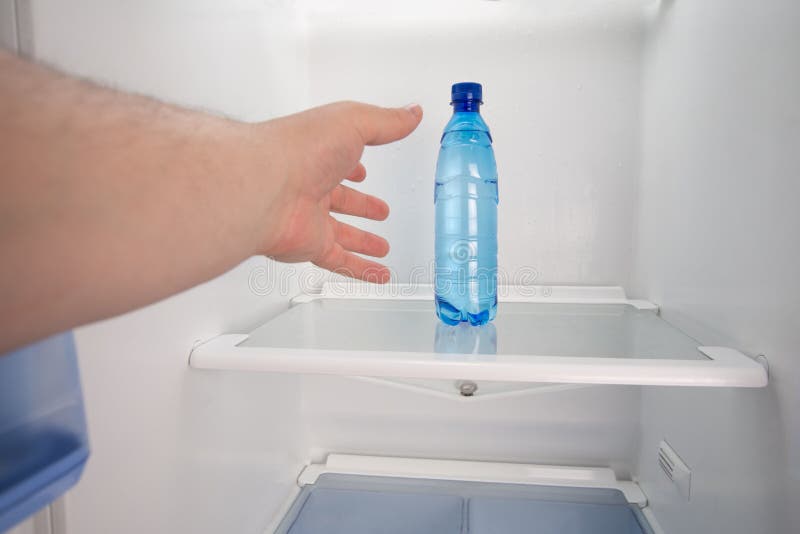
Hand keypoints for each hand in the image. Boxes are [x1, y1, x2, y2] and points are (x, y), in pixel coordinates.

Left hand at [259, 101, 422, 282]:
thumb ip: (386, 121)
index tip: (363, 171)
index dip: (353, 166)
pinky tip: (376, 274)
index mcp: (320, 155)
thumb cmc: (299, 148)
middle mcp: (311, 186)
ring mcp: (309, 218)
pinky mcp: (308, 245)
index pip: (340, 160)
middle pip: (341, 200)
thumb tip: (411, 113)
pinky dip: (360, 270)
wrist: (265, 184)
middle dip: (361, 206)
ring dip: (362, 241)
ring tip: (380, 247)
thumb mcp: (353, 122)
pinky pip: (338, 261)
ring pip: (340, 234)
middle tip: (378, 211)